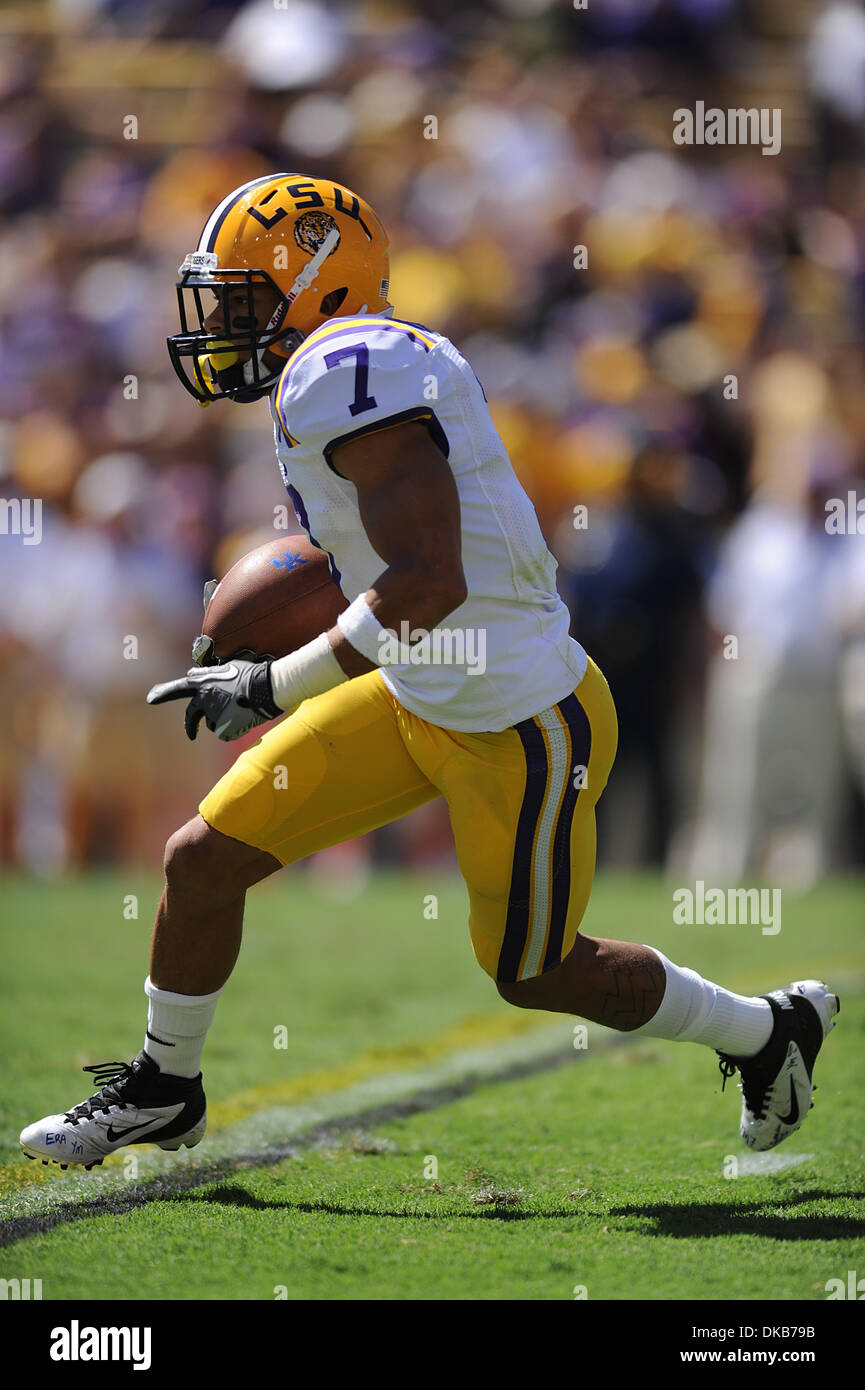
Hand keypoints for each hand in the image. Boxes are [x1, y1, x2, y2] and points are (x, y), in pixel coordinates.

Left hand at [146, 652, 282, 740]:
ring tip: (240, 710)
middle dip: (190, 725)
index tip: (150, 698)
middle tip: (191, 732)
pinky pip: (224, 732)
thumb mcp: (227, 667)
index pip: (178, 689)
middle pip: (192, 715)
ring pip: (212, 723)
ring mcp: (213, 715)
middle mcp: (204, 700)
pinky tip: (244, 719)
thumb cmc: (251, 675)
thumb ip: (206, 674)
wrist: (267, 688)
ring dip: (221, 719)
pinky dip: (232, 728)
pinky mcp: (224, 729)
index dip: (162, 693)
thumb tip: (190, 674)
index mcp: (203, 683)